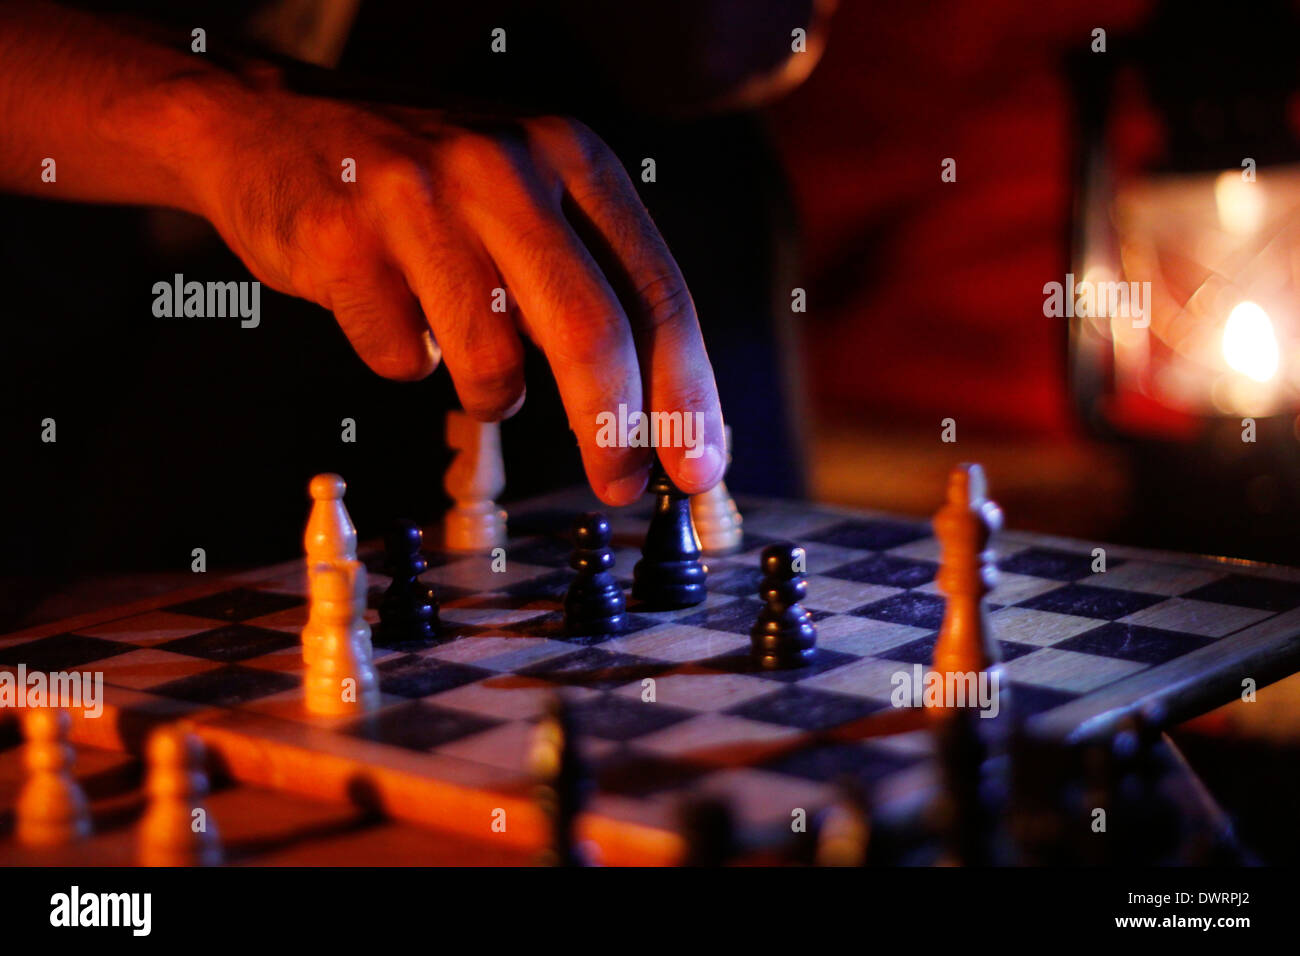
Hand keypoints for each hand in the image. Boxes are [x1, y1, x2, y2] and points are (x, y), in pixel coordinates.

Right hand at [183, 87, 725, 503]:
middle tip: (620, 488)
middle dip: (614, 431)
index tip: (698, 467)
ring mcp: (419, 201)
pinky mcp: (343, 242)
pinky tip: (383, 300)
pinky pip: (403, 360)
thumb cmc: (422, 180)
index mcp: (571, 156)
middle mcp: (504, 168)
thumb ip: (589, 278)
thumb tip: (654, 411)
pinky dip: (403, 357)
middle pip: (590, 332)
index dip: (686, 393)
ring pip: (492, 366)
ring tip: (456, 336)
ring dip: (488, 389)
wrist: (263, 118)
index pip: (657, 292)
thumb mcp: (526, 190)